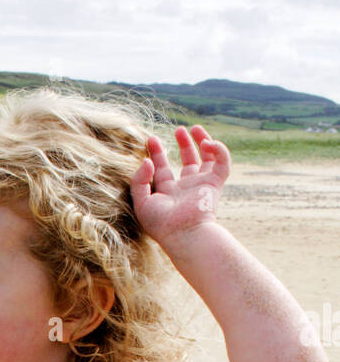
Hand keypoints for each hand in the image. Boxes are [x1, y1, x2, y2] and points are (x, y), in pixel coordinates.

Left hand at [130, 125, 230, 247]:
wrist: (183, 233)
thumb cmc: (161, 224)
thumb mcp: (141, 202)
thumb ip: (139, 181)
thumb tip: (146, 161)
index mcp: (168, 192)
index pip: (163, 168)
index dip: (157, 153)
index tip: (151, 139)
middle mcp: (186, 188)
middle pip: (188, 160)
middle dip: (183, 143)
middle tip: (179, 130)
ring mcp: (202, 185)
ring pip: (207, 159)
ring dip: (203, 141)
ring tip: (195, 128)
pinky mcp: (215, 184)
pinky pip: (223, 163)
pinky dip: (219, 150)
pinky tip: (207, 143)